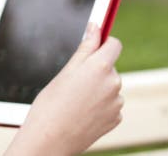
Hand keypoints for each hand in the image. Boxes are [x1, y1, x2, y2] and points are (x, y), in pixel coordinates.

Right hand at [8, 23, 123, 155]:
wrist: (50, 139)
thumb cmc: (51, 103)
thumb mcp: (66, 70)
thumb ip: (86, 47)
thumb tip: (96, 27)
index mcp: (100, 67)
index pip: (114, 44)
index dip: (104, 43)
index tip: (94, 46)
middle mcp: (114, 83)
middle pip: (109, 66)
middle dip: (95, 69)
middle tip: (72, 82)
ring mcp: (117, 103)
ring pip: (109, 86)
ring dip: (97, 89)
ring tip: (74, 100)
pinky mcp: (116, 119)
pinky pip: (110, 104)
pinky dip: (99, 105)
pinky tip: (82, 112)